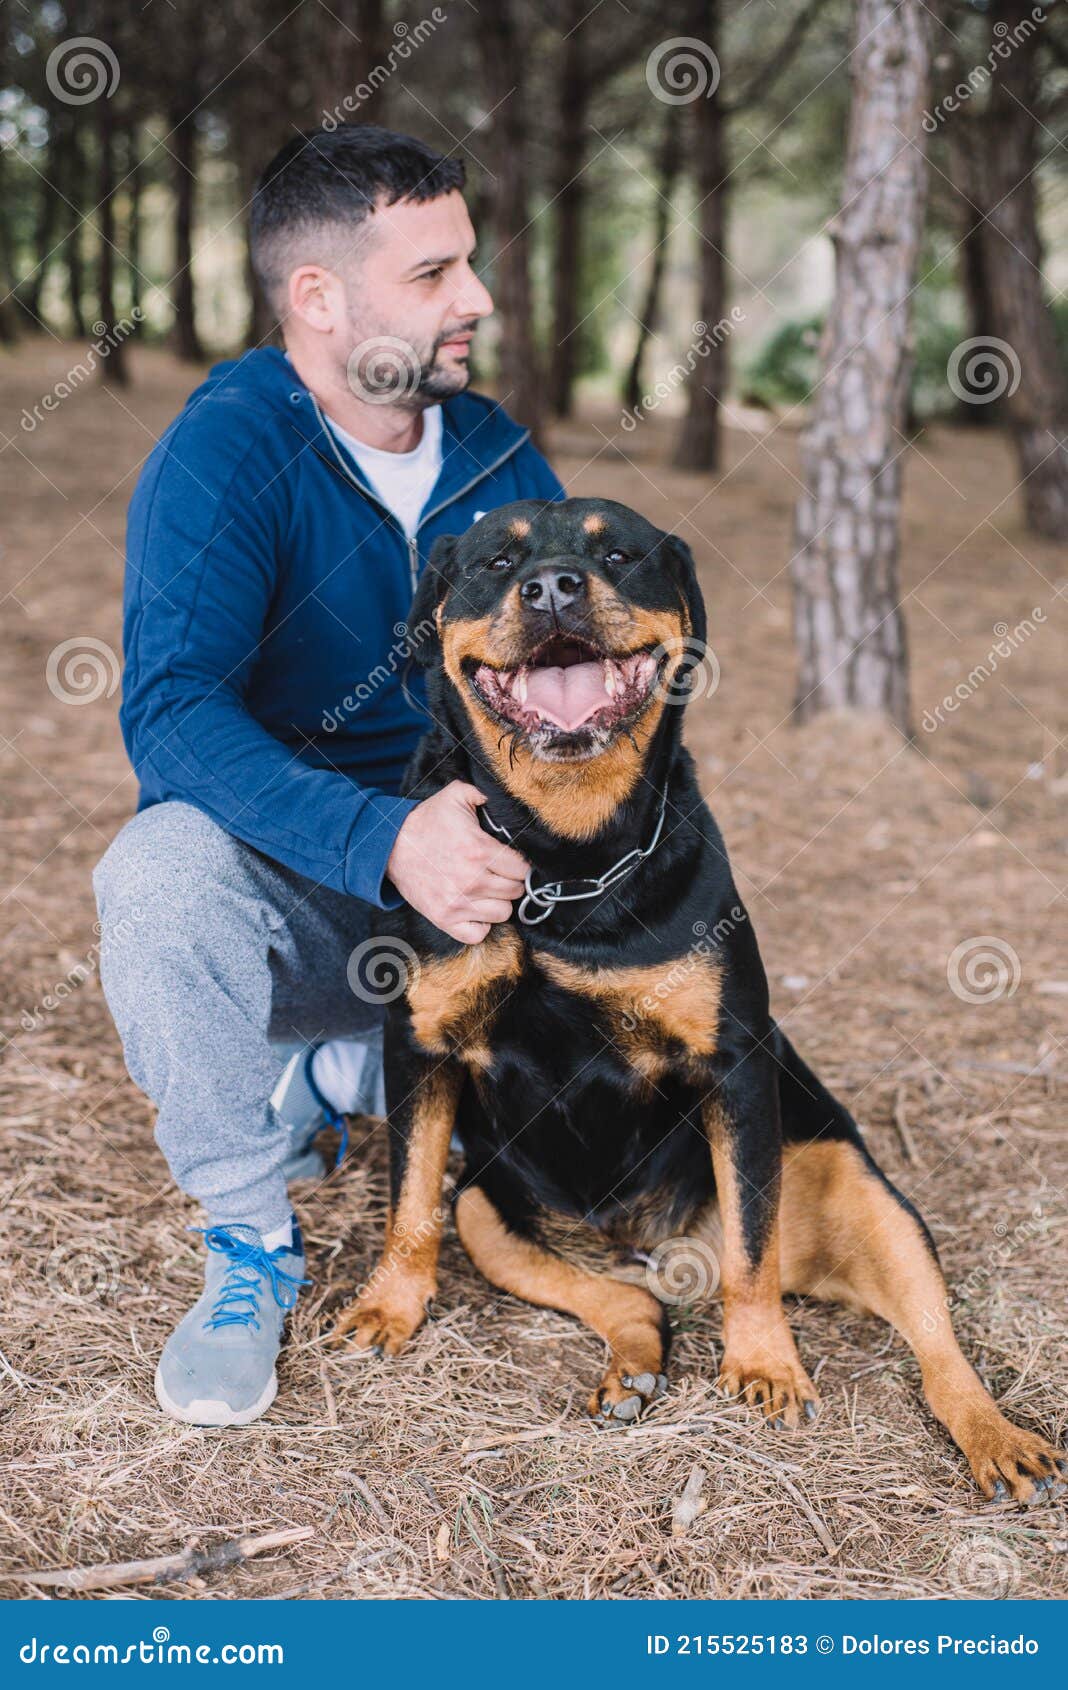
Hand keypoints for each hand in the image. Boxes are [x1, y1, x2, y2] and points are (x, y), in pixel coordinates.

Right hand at [385, 781, 529, 943]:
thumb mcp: (455, 795)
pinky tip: (476, 908)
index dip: (521, 864)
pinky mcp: (444, 919)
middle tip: (498, 873)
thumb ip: (484, 792)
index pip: (523, 869)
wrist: (390, 846)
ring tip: (487, 889)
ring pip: (502, 913)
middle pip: (516, 891)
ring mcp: (458, 902)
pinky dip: (481, 924)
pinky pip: (478, 933)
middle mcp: (472, 880)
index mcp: (479, 850)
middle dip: (511, 881)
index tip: (512, 861)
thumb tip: (505, 796)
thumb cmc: (426, 822)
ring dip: (498, 901)